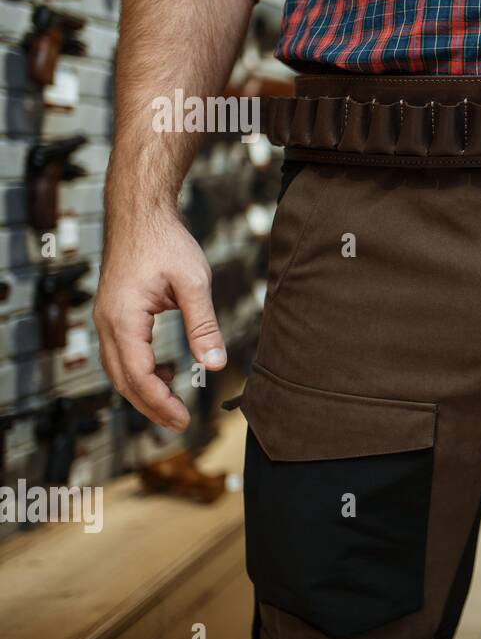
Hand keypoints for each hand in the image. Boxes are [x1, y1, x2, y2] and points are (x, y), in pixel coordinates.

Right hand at [94, 208, 225, 431]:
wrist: (141, 214)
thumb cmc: (166, 242)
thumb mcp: (194, 283)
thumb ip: (204, 326)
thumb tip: (216, 364)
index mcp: (124, 318)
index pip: (138, 375)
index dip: (160, 402)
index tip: (183, 419)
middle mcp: (107, 322)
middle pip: (123, 379)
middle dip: (150, 405)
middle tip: (179, 424)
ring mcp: (107, 318)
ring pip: (119, 369)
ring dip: (144, 390)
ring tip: (173, 406)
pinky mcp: (114, 314)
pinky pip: (122, 353)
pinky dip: (141, 371)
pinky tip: (166, 373)